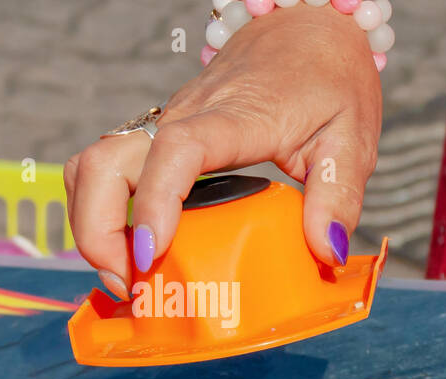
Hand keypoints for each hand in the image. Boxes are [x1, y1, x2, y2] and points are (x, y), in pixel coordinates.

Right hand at [64, 3, 381, 298]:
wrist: (308, 28)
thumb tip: (329, 251)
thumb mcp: (353, 140)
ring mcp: (168, 125)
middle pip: (105, 161)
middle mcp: (186, 118)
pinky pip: (114, 171)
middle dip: (98, 228)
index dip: (156, 201)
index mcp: (236, 118)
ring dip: (93, 223)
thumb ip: (340, 196)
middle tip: (130, 283)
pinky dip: (106, 212)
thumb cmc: (332, 82)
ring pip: (96, 165)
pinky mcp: (164, 135)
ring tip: (127, 275)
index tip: (151, 252)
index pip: (178, 150)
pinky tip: (135, 251)